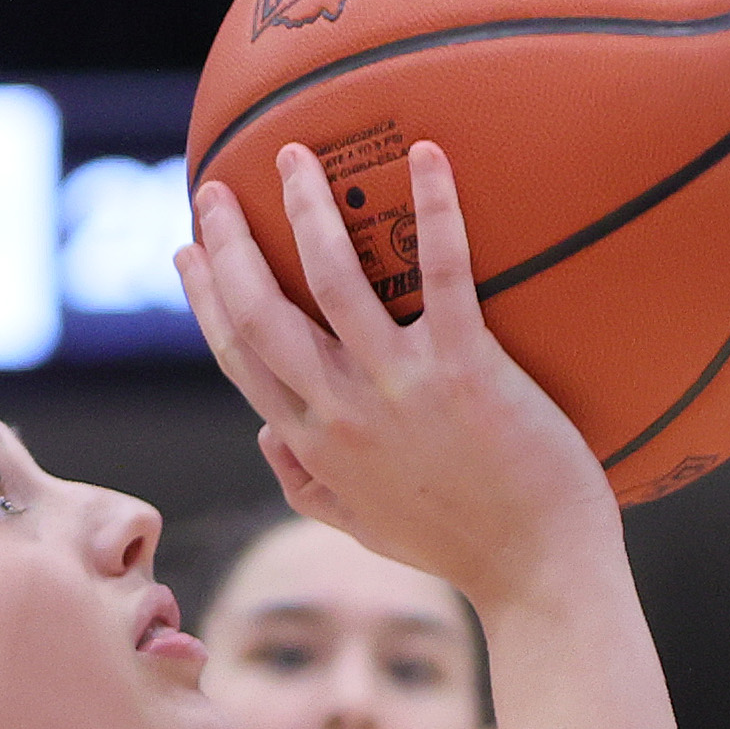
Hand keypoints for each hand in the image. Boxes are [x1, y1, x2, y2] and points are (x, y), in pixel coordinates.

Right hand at [175, 141, 619, 609]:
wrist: (540, 575)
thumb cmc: (462, 548)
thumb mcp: (365, 528)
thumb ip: (306, 485)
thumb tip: (266, 435)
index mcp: (317, 445)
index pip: (241, 359)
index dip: (207, 299)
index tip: (189, 250)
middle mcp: (344, 412)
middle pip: (262, 312)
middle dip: (229, 243)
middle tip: (218, 187)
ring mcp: (402, 388)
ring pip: (331, 280)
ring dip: (307, 209)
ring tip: (295, 154)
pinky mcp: (467, 369)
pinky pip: (443, 273)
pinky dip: (435, 208)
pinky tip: (428, 152)